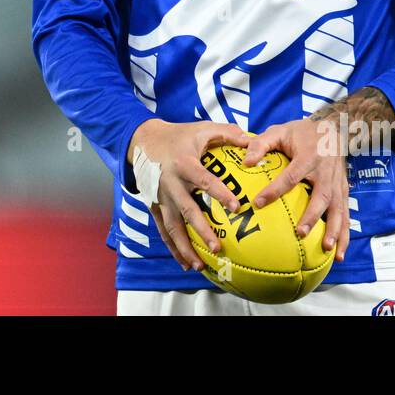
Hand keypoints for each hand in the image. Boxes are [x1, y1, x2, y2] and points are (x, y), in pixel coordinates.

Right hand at [128, 119, 250, 272]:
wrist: (142, 140)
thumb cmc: (179, 135)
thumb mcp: (202, 129)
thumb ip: (227, 133)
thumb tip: (251, 141)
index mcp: (185, 164)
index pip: (205, 181)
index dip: (220, 193)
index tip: (236, 207)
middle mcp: (171, 184)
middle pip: (187, 211)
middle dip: (202, 230)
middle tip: (218, 247)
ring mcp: (161, 197)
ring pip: (172, 227)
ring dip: (185, 247)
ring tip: (200, 266)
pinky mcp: (155, 206)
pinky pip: (163, 230)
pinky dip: (173, 248)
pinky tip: (186, 263)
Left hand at [241, 118, 350, 261]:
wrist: (334, 128)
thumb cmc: (301, 132)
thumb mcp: (279, 130)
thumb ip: (260, 144)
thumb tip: (245, 162)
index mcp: (308, 156)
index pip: (290, 176)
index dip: (274, 190)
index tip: (258, 203)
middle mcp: (326, 172)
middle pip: (320, 196)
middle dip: (311, 216)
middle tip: (299, 232)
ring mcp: (337, 184)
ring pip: (337, 209)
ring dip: (333, 229)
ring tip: (326, 248)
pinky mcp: (343, 192)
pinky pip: (345, 214)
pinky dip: (344, 234)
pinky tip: (339, 254)